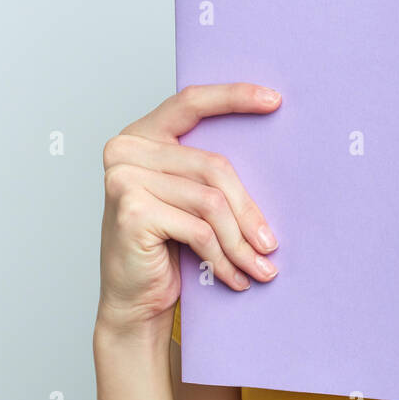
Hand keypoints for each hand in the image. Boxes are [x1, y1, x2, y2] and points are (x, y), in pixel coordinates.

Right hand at [96, 83, 282, 338]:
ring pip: (211, 202)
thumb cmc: (165, 248)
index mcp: (142, 135)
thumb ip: (209, 170)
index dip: (234, 96)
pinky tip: (234, 278)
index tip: (275, 100)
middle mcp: (126, 150)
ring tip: (260, 266)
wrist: (132, 302)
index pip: (192, 102)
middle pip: (213, 166)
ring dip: (240, 242)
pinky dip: (223, 258)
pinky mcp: (132, 211)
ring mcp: (124, 179)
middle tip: (271, 244)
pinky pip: (199, 230)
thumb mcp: (189, 199)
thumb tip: (274, 149)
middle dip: (249, 210)